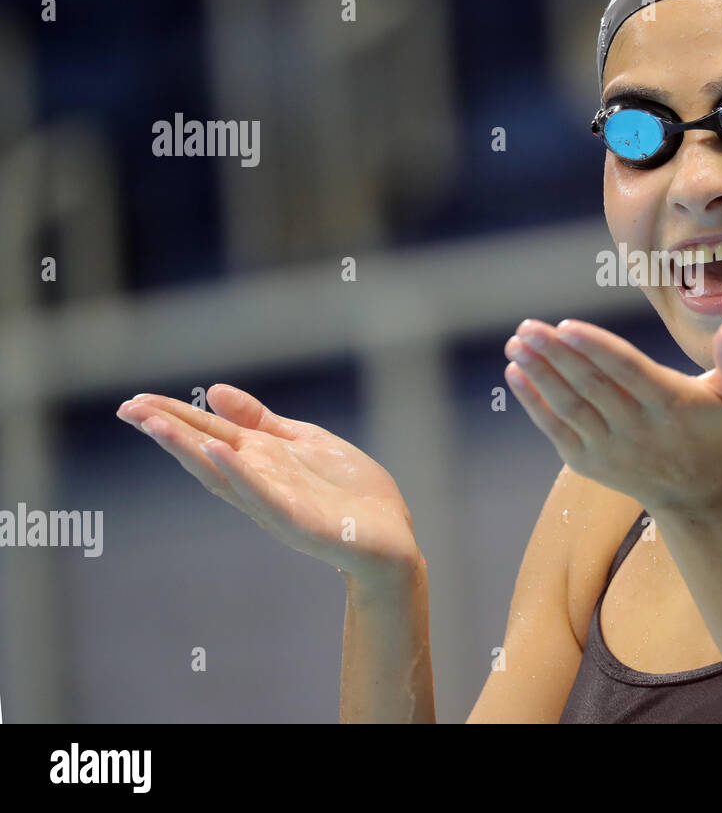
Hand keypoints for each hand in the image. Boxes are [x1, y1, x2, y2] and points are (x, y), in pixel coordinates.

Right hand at [117, 385, 420, 584]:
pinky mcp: (298, 519)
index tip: (134, 401)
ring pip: (224, 474)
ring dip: (190, 449)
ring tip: (155, 424)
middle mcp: (258, 481)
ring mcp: (274, 501)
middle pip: (205, 451)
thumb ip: (261, 421)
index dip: (173, 417)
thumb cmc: (347, 492)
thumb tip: (214, 390)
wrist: (388, 535)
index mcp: (260, 460)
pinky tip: (218, 451)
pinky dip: (240, 473)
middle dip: (168, 430)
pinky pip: (264, 494)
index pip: (208, 433)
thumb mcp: (303, 443)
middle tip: (127, 409)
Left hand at [503, 317, 721, 512]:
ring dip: (538, 375)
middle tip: (527, 327)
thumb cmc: (715, 431)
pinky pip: (556, 430)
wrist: (696, 492)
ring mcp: (609, 448)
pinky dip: (534, 403)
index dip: (595, 348)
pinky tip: (515, 374)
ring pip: (569, 407)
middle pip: (590, 386)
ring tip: (515, 345)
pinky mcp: (588, 462)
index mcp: (669, 403)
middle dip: (555, 355)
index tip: (566, 325)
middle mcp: (637, 427)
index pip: (626, 370)